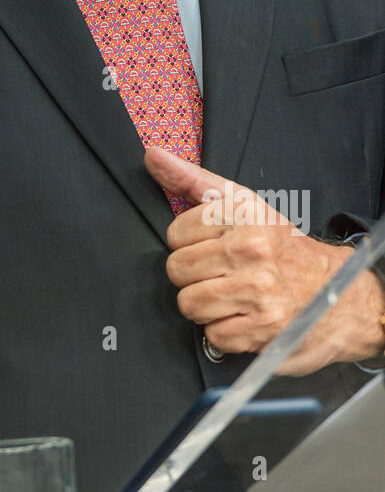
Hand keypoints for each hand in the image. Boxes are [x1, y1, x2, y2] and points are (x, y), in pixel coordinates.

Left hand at [145, 145, 384, 374]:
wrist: (339, 292)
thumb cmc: (284, 247)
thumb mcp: (244, 204)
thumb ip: (192, 180)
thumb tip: (152, 156)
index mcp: (244, 215)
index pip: (176, 233)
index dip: (189, 244)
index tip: (212, 246)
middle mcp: (252, 250)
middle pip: (177, 270)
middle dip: (194, 276)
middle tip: (222, 273)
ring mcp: (258, 291)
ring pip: (189, 303)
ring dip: (206, 306)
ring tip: (231, 296)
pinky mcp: (263, 329)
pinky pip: (212, 335)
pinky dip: (225, 332)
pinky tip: (244, 317)